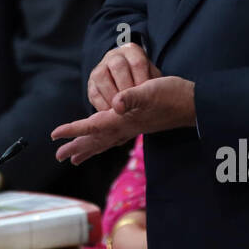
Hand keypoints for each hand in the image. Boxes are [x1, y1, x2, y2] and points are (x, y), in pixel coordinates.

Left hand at [53, 76, 196, 164]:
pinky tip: (103, 144)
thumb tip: (115, 103)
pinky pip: (115, 139)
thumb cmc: (173, 94)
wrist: (195, 104)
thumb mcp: (151, 90)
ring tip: (74, 158)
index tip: (54, 135)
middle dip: (76, 147)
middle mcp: (126, 127)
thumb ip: (132, 96)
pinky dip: (104, 143)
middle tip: (57, 156)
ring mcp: (133, 129)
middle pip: (96, 140)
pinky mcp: (140, 126)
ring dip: (88, 149)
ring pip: (105, 142)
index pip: (92, 126)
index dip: (73, 130)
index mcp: (124, 119)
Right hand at [87, 42, 159, 113]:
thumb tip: (145, 97)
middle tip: (133, 104)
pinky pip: (93, 92)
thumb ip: (151, 85)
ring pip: (101, 76)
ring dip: (112, 96)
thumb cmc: (145, 83)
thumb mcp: (152, 81)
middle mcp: (114, 56)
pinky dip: (102, 105)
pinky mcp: (91, 83)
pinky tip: (112, 113)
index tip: (145, 95)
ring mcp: (100, 68)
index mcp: (132, 51)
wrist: (133, 88)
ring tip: (121, 110)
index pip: (137, 62)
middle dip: (126, 88)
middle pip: (117, 66)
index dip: (141, 80)